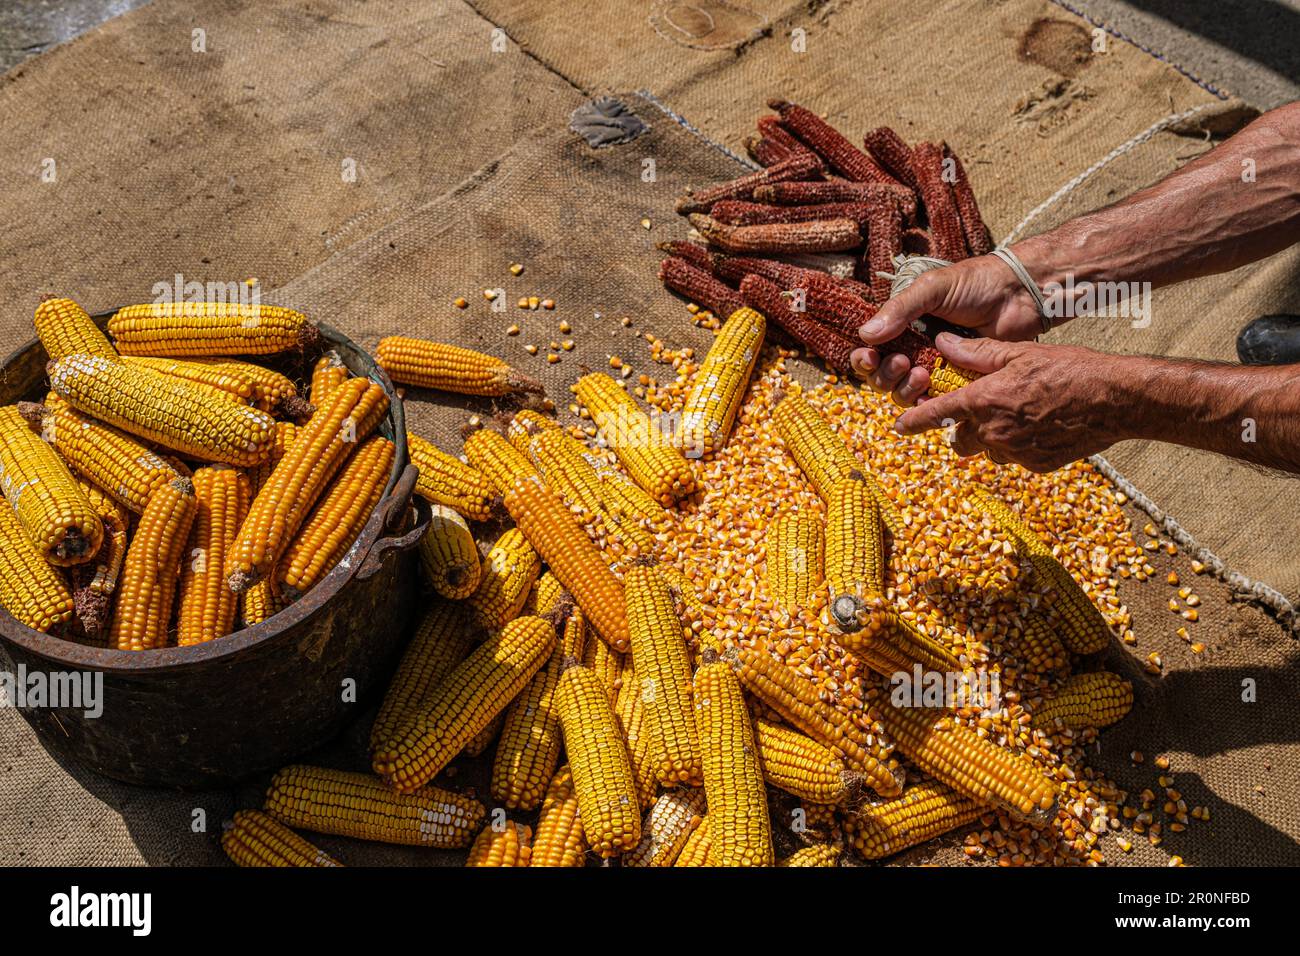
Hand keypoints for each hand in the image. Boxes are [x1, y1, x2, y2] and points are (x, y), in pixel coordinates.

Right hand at [851, 254, 1045, 404]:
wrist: (1018, 294)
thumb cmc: (975, 283)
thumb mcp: (932, 288)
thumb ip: (900, 309)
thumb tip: (866, 335)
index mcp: (902, 325)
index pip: (871, 349)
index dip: (864, 359)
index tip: (871, 357)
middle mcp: (914, 348)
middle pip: (882, 377)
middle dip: (886, 375)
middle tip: (903, 363)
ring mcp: (935, 367)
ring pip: (903, 393)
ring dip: (905, 389)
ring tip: (923, 375)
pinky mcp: (957, 382)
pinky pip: (934, 402)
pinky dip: (927, 403)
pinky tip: (934, 392)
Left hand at [892, 333, 1131, 472]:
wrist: (1114, 400)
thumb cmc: (1069, 369)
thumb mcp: (1020, 353)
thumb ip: (976, 353)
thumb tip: (942, 343)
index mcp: (984, 400)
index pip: (937, 414)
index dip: (913, 421)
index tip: (898, 427)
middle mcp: (994, 430)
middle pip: (960, 440)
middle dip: (963, 430)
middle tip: (978, 416)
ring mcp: (1015, 451)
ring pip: (989, 450)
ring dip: (994, 437)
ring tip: (1019, 415)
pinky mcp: (1035, 465)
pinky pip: (1016, 457)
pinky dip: (1021, 444)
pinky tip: (1042, 425)